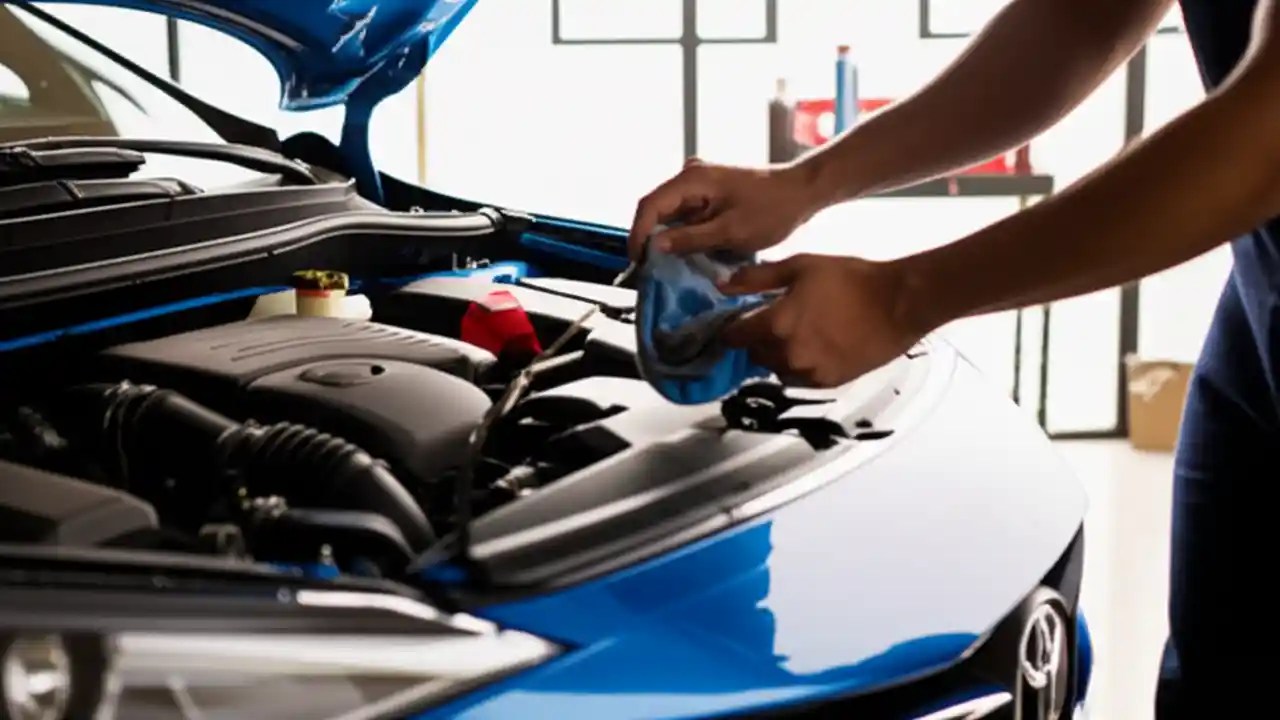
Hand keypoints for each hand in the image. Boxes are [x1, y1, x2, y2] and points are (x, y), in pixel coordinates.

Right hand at [627, 158, 821, 259]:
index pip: (649, 206)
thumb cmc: (771, 209)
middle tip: (648, 272)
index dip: (638, 236)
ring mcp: (700, 185)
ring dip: (667, 240)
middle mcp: (690, 177)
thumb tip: (654, 247)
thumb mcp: (730, 231)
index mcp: (691, 179)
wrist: (803, 191)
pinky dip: (684, 236)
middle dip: (650, 240)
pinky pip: (687, 216)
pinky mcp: (710, 195)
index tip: (637, 264)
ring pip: (671, 215)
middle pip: (657, 210)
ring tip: (665, 269)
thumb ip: (690, 238)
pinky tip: (686, 257)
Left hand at [720, 254, 929, 387]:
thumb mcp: (800, 267)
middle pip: (754, 355)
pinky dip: (800, 366)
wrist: (897, 304)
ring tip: (798, 335)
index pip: (734, 337)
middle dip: (758, 340)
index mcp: (775, 326)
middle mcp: (786, 355)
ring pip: (776, 369)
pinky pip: (800, 379)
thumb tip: (721, 286)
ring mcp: (807, 373)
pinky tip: (816, 347)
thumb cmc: (848, 278)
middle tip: (775, 323)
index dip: (732, 328)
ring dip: (778, 355)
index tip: (739, 320)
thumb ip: (756, 278)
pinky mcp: (828, 383)